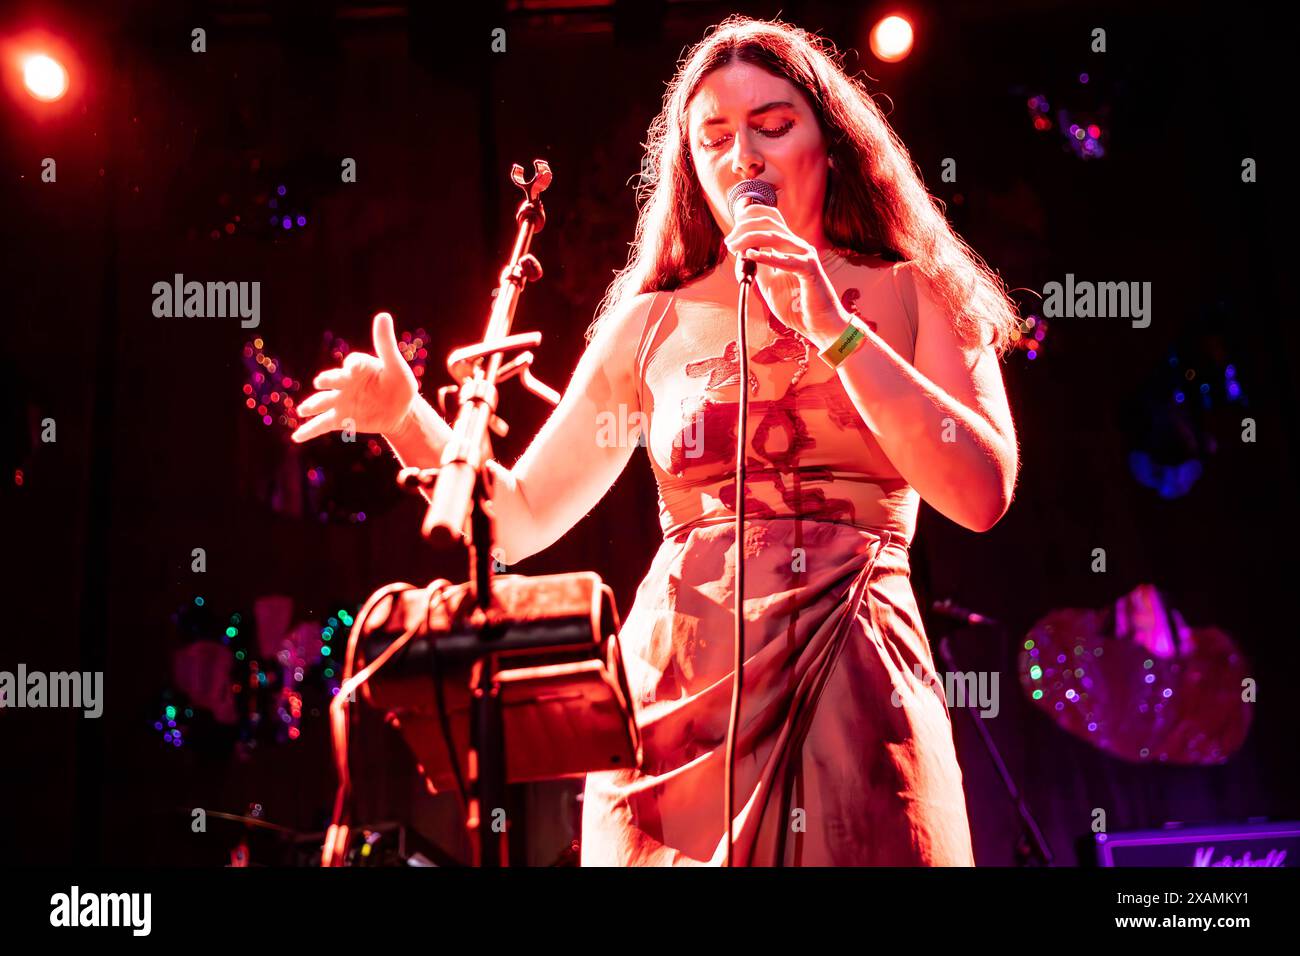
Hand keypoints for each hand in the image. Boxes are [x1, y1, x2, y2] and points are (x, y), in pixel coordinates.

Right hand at [291, 311, 420, 442]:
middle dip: (328, 381)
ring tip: (303, 409)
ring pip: (323, 402)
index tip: (351, 368)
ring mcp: (341, 400)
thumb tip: (382, 316)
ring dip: (313, 405)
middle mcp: (346, 382)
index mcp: (360, 367)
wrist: (400, 411)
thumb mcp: (396, 366)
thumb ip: (386, 344)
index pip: (355, 363)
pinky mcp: (341, 418)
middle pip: (334, 380)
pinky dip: (309, 431)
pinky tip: (296, 437)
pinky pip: (322, 425)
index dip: (353, 365)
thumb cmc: (399, 385)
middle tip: (321, 382)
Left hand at [724, 204, 848, 347]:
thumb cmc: (796, 306)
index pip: (770, 219)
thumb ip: (759, 267)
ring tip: (733, 247)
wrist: (818, 325)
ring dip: (749, 238)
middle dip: (744, 227)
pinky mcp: (810, 269)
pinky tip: (750, 256)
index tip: (731, 232)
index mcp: (789, 247)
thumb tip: (743, 254)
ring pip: (774, 235)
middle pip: (769, 221)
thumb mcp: (769, 283)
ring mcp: (805, 255)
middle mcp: (797, 246)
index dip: (750, 217)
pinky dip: (766, 256)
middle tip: (729, 242)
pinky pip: (785, 260)